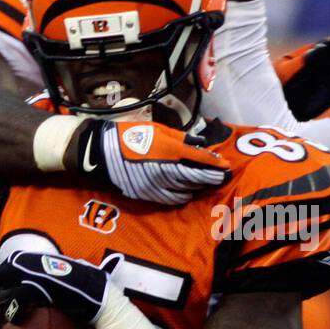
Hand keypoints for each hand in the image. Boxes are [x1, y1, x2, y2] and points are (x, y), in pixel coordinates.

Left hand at [0, 249, 122, 326]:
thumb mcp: (52, 282)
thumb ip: (36, 283)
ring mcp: (33, 272)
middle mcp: (28, 262)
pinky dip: (13, 311)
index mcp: (29, 260)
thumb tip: (22, 297)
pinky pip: (18, 298)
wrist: (97, 291)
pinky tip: (14, 321)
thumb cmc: (77, 289)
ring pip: (0, 287)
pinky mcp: (40, 285)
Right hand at [76, 118, 229, 204]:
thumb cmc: (131, 135)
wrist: (103, 152)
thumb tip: (199, 143)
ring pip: (186, 190)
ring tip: (205, 182)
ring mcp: (157, 184)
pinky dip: (183, 195)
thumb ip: (181, 137)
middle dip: (211, 177)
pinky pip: (172, 199)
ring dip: (198, 186)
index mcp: (169, 150)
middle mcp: (166, 170)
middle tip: (222, 177)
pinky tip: (187, 192)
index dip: (215, 164)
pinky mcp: (148, 194)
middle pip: (196, 177)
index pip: (200, 159)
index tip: (226, 166)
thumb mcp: (158, 129)